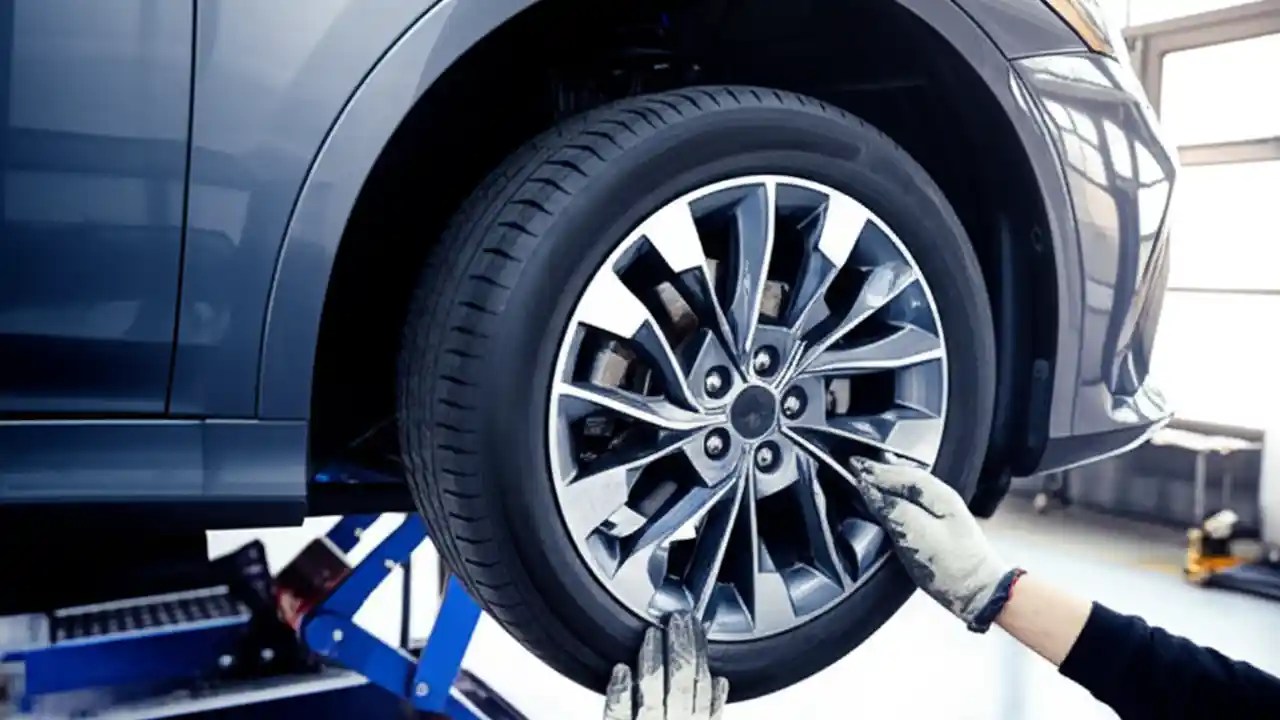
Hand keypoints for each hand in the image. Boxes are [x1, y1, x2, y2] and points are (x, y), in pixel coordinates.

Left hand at [603, 612, 728, 719]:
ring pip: (652, 693)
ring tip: (652, 634)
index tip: (694, 624)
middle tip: (677, 619)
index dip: (699, 651)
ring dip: (654, 660)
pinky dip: (621, 692)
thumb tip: (720, 681)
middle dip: (681, 647)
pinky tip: (621, 669)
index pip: (702, 684)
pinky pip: (620, 716)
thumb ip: (708, 711)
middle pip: (681, 683)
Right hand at [847, 457, 1023, 631]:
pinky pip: (910, 502)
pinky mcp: (937, 527)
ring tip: (863, 481)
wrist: (982, 593)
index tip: (851, 466)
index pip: (899, 473)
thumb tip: (871, 490)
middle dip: (878, 472)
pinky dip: (893, 498)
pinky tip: (883, 505)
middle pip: (904, 476)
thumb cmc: (955, 568)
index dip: (874, 470)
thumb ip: (894, 511)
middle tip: (852, 468)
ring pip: (907, 488)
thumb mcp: (919, 537)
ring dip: (885, 483)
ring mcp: (941, 511)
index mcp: (938, 493)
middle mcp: (940, 497)